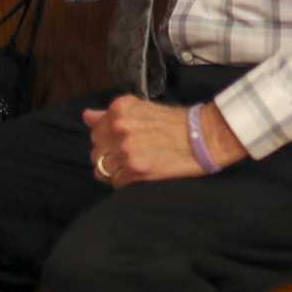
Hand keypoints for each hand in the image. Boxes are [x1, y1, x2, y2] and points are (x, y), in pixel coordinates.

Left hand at [84, 95, 242, 186]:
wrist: (205, 136)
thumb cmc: (176, 122)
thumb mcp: (143, 109)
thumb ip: (111, 114)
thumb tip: (86, 116)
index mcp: (120, 109)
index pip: (95, 131)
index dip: (108, 139)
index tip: (123, 142)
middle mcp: (119, 127)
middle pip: (96, 151)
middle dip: (109, 156)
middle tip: (131, 155)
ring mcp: (126, 149)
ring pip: (102, 169)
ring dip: (115, 170)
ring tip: (134, 166)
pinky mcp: (136, 170)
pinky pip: (116, 182)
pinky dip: (126, 181)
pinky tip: (142, 173)